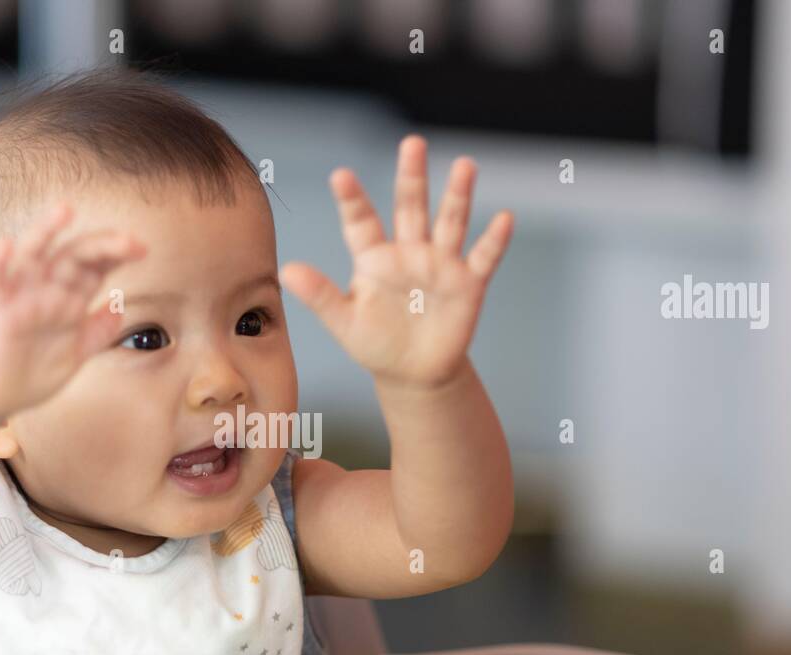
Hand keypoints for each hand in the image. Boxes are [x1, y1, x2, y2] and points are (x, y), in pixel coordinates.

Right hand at [0, 203, 145, 417]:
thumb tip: (120, 308)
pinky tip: (5, 245)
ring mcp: (19, 297)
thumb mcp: (75, 353)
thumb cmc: (32, 373)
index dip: (116, 255)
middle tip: (127, 241)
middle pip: (72, 256)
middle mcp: (45, 290)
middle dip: (100, 246)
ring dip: (45, 232)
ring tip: (64, 211)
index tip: (142, 250)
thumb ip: (98, 332)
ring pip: (31, 256)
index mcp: (68, 298)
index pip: (94, 266)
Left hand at [280, 135, 512, 389]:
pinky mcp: (467, 284)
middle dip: (412, 177)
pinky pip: (483, 258)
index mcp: (374, 258)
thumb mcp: (344, 322)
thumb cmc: (375, 344)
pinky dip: (495, 240)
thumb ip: (319, 295)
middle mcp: (408, 252)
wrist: (413, 374)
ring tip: (465, 165)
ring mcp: (440, 265)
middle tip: (412, 143)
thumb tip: (287, 271)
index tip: (340, 176)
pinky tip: (503, 218)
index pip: (361, 221)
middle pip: (411, 207)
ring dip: (458, 195)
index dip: (352, 200)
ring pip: (450, 223)